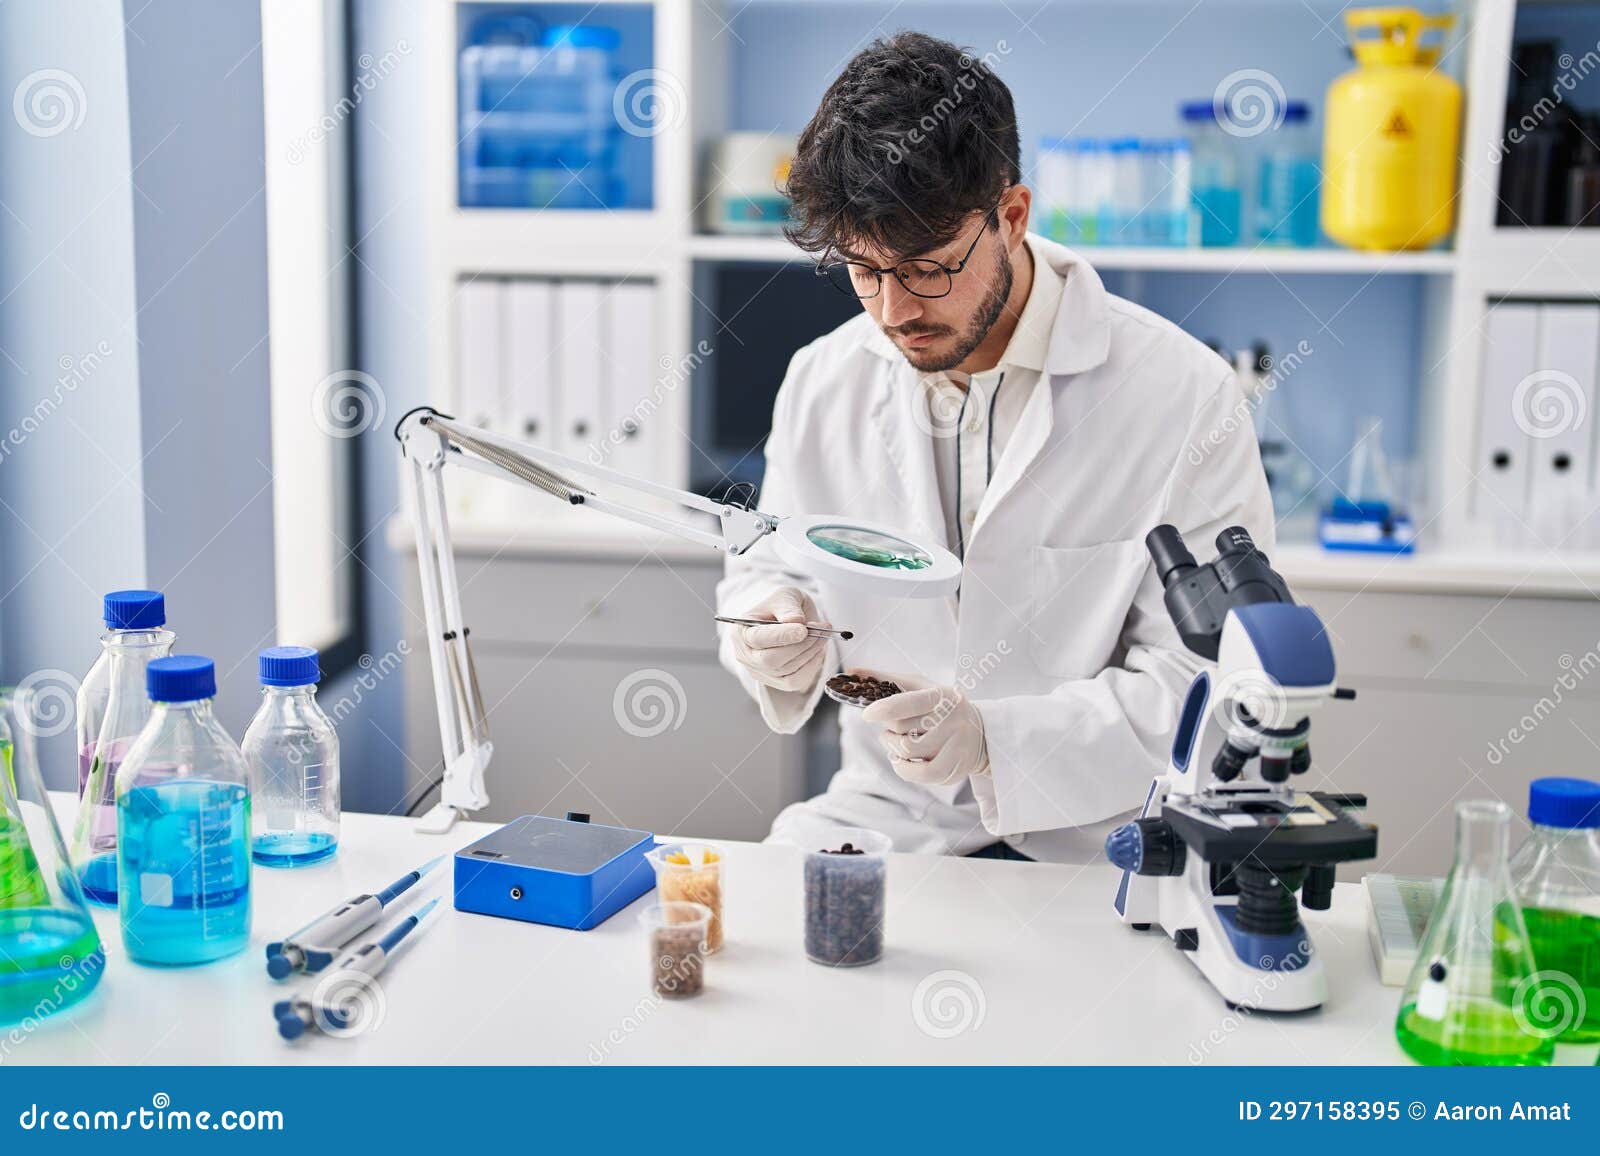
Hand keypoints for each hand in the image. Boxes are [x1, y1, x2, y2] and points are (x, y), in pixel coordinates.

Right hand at [728, 588, 831, 693]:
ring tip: (822, 634)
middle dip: (800, 646)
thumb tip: (795, 621)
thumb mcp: (784, 596)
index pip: (757, 638)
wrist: (785, 618)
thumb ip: (788, 607)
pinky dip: (811, 666)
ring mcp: (760, 671)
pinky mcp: (776, 682)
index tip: (803, 630)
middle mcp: (745, 655)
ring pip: (787, 672)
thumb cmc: (781, 605)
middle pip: (770, 661)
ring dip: (810, 653)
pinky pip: (796, 681)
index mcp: (740, 631)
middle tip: (821, 629)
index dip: (781, 636)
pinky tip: (817, 650)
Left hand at [859, 671, 989, 786]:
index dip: (885, 708)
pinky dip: (903, 769)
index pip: (910, 701)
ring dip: (893, 749)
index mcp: (942, 695)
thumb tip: (851, 670)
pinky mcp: (955, 767)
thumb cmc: (940, 706)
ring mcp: (956, 744)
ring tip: (896, 744)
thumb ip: (886, 679)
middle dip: (889, 730)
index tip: (866, 714)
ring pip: (908, 751)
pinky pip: (919, 774)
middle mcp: (952, 718)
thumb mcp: (919, 687)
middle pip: (902, 728)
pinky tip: (903, 761)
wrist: (981, 733)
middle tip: (892, 729)